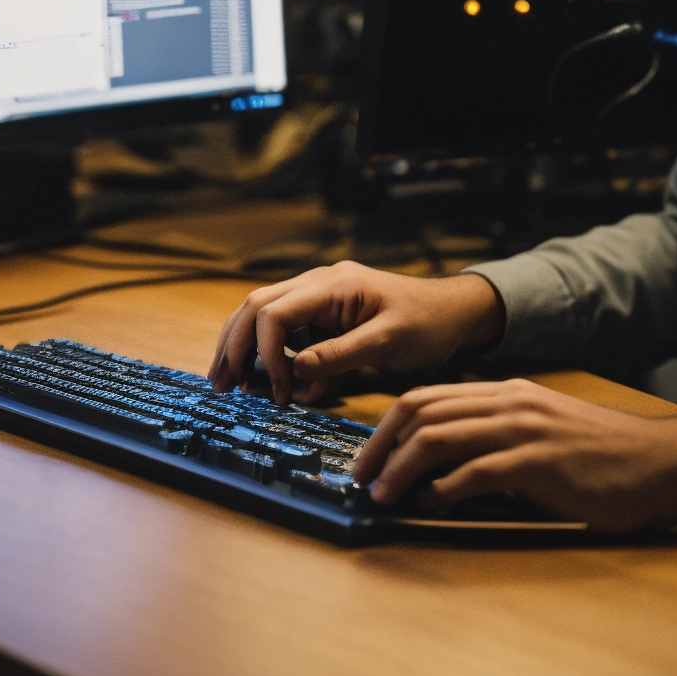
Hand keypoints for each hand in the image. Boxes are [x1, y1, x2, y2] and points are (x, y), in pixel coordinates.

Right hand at [208, 263, 503, 405]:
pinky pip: (285, 328)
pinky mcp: (324, 313)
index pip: (274, 312)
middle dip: (235, 346)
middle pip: (256, 307)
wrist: (453, 311)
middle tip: (222, 387)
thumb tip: (296, 370)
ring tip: (231, 384)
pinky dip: (272, 354)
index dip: (266, 354)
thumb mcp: (388, 341)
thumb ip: (341, 354)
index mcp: (333, 284)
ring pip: (263, 314)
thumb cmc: (427, 322)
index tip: (281, 392)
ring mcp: (318, 296)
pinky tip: (279, 384)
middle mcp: (318, 283)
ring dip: (243, 347)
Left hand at [349, 383, 676, 531]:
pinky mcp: (541, 463)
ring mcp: (525, 430)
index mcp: (508, 394)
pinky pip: (476, 472)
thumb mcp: (544, 435)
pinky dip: (443, 489)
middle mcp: (510, 403)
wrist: (663, 463)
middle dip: (380, 445)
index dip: (386, 426)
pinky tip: (431, 506)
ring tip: (383, 496)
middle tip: (361, 478)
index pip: (427, 396)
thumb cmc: (606, 458)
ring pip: (439, 436)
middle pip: (421, 410)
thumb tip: (442, 474)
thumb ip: (498, 443)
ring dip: (401, 468)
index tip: (366, 457)